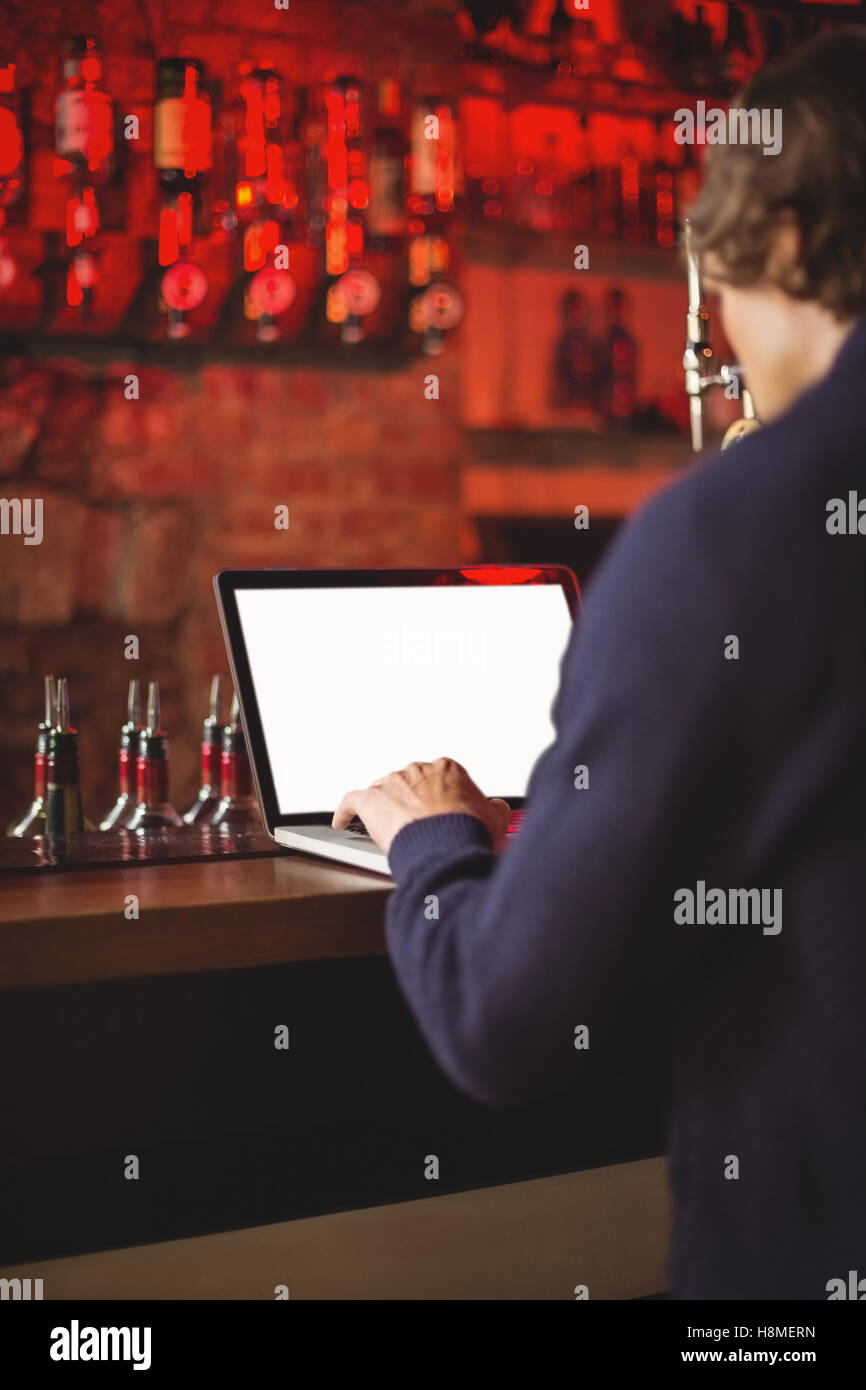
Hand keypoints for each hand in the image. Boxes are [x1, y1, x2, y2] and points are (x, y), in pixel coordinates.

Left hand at [333, 757, 510, 853]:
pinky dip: (345, 812)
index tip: (437, 814)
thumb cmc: (467, 829)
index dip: (437, 800)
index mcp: (446, 769)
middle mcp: (416, 771)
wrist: (444, 842)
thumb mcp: (495, 818)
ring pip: (382, 792)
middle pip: (408, 784)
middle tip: (414, 824)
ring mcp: (391, 783)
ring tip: (385, 828)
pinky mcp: (369, 800)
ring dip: (382, 808)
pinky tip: (342, 820)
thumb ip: (494, 809)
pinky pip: (351, 802)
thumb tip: (498, 809)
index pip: (437, 780)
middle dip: (410, 803)